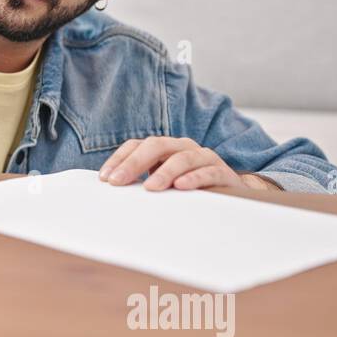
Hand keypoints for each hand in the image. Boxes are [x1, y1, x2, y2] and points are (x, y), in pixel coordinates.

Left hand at [98, 136, 249, 190]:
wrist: (231, 191)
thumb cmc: (189, 186)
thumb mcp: (162, 182)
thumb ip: (142, 181)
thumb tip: (112, 190)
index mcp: (164, 148)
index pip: (137, 145)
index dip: (119, 159)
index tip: (105, 178)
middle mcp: (182, 147)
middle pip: (156, 146)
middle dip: (134, 163)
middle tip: (118, 182)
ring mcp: (203, 157)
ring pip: (182, 158)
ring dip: (164, 172)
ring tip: (150, 188)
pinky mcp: (222, 172)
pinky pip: (208, 172)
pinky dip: (194, 178)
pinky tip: (181, 186)